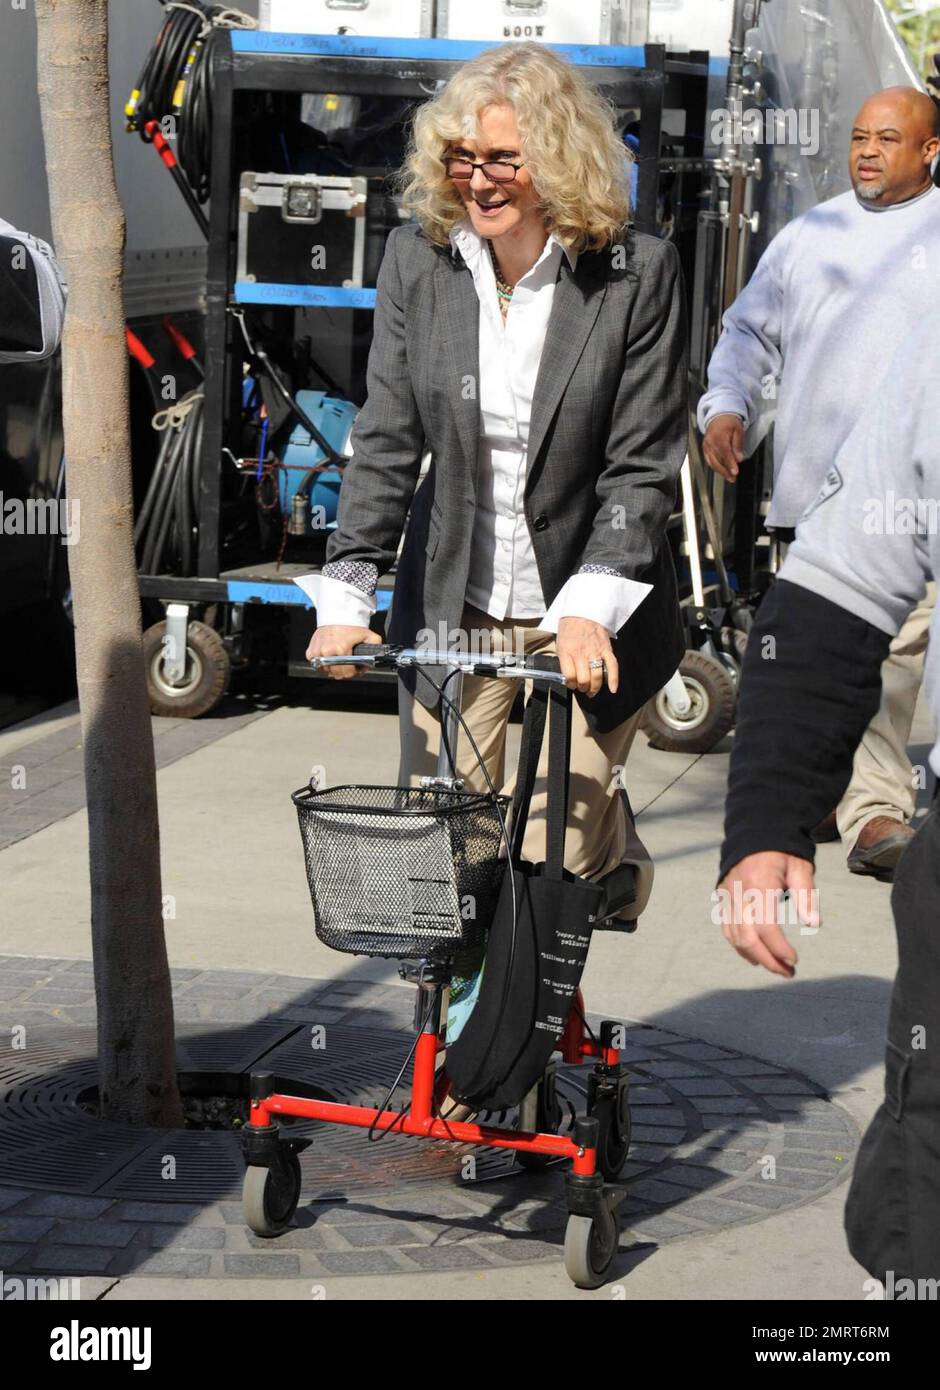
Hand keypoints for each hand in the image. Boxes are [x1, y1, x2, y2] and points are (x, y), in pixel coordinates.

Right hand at [305, 624, 380, 679]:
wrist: (336, 615)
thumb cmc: (351, 625)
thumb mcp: (369, 635)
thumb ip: (376, 648)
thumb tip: (374, 661)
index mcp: (340, 649)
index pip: (346, 673)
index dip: (354, 673)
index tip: (356, 668)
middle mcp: (326, 652)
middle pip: (336, 674)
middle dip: (344, 672)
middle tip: (349, 665)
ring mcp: (317, 652)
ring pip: (326, 671)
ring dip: (333, 668)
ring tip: (339, 659)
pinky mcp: (311, 651)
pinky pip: (317, 665)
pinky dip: (323, 663)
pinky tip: (330, 656)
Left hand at [556, 617, 618, 696]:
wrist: (582, 612)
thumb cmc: (570, 629)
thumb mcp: (560, 644)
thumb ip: (565, 660)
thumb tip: (568, 676)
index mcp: (567, 652)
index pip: (569, 676)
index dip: (570, 684)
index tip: (571, 684)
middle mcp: (582, 653)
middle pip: (584, 679)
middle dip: (582, 688)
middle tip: (582, 688)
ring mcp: (595, 652)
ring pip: (597, 677)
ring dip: (595, 688)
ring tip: (592, 691)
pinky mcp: (606, 649)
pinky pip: (612, 666)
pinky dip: (614, 679)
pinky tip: (613, 689)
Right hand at [703, 414, 745, 482]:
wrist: (719, 416)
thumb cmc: (729, 422)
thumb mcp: (738, 430)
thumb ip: (738, 444)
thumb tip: (739, 458)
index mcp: (718, 436)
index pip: (724, 452)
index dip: (730, 463)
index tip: (735, 472)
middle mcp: (710, 442)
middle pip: (717, 460)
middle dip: (726, 471)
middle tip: (733, 478)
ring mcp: (706, 446)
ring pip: (712, 462)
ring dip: (721, 471)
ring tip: (729, 477)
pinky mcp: (705, 449)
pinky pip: (709, 460)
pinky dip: (715, 467)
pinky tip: (722, 472)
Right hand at [717, 851, 819, 977]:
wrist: (755, 830)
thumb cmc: (782, 851)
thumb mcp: (800, 866)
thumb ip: (806, 895)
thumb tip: (814, 924)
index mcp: (760, 884)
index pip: (766, 927)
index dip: (779, 949)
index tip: (795, 960)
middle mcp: (739, 893)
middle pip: (747, 938)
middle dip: (768, 960)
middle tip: (787, 972)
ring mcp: (727, 896)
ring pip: (734, 937)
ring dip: (754, 957)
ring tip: (775, 967)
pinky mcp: (722, 898)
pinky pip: (727, 928)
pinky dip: (740, 946)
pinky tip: (756, 955)